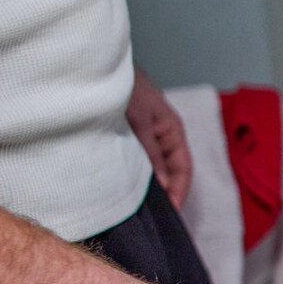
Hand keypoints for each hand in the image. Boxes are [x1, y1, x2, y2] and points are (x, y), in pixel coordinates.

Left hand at [126, 68, 192, 206]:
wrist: (98, 65)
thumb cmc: (125, 86)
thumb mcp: (139, 120)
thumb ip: (151, 152)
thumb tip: (164, 185)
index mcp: (172, 130)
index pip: (184, 168)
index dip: (180, 191)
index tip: (172, 213)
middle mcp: (161, 136)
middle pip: (170, 171)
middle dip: (166, 193)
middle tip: (155, 218)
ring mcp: (145, 136)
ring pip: (153, 167)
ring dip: (149, 185)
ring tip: (140, 207)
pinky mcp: (127, 136)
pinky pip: (137, 160)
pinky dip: (134, 174)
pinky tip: (124, 186)